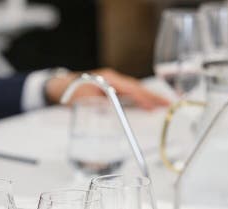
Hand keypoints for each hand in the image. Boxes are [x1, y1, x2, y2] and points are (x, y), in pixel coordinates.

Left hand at [45, 68, 169, 109]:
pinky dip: (141, 99)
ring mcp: (113, 83)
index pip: (131, 89)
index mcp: (108, 79)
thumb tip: (112, 111)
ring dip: (150, 97)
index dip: (143, 98)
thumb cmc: (68, 92)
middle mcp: (113, 79)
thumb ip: (97, 104)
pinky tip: (149, 106)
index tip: (154, 107)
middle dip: (153, 96)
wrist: (58, 87)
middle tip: (169, 104)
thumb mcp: (82, 99)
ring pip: (135, 90)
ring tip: (165, 105)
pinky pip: (130, 94)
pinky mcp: (111, 89)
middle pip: (137, 88)